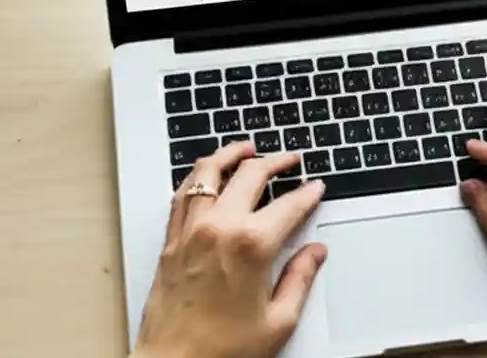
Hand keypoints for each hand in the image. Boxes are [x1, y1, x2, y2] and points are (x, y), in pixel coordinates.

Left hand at [132, 142, 326, 357]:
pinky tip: (205, 174)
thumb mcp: (278, 320)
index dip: (307, 192)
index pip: (289, 205)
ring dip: (230, 154)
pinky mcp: (170, 241)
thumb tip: (314, 254)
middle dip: (275, 162)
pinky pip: (182, 194)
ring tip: (245, 148)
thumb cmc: (221, 350)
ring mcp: (190, 231)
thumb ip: (300, 278)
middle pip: (249, 175)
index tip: (315, 188)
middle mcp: (218, 228)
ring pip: (208, 173)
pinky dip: (196, 177)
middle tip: (289, 159)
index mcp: (252, 245)